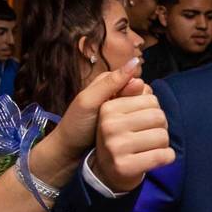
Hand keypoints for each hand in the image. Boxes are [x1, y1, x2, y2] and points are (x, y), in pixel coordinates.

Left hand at [33, 57, 149, 181]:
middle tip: (127, 121)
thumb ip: (111, 83)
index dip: (138, 95)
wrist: (69, 150)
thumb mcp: (90, 101)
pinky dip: (138, 125)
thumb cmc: (76, 125)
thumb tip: (135, 61)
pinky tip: (134, 134)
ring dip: (140, 118)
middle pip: (142, 95)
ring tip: (131, 129)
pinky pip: (138, 120)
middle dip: (139, 107)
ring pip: (142, 108)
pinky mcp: (123, 122)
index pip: (137, 82)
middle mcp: (116, 91)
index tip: (129, 109)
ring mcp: (120, 108)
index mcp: (109, 81)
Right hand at [89, 84, 174, 192]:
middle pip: (159, 117)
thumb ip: (130, 92)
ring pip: (163, 136)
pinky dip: (167, 157)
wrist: (105, 173)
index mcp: (108, 108)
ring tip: (151, 147)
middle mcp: (109, 126)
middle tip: (149, 136)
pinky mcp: (125, 166)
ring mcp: (116, 147)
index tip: (144, 122)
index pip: (151, 100)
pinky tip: (157, 158)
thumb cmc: (118, 138)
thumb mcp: (118, 113)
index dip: (154, 111)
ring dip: (163, 144)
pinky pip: (163, 156)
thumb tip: (137, 71)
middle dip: (161, 127)